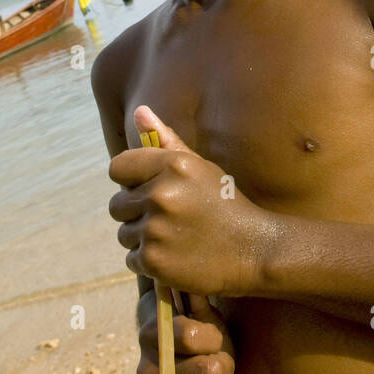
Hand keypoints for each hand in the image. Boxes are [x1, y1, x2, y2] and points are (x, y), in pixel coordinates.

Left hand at [108, 105, 271, 296]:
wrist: (256, 249)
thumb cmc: (225, 203)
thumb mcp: (200, 167)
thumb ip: (166, 139)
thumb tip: (139, 111)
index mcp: (172, 165)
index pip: (118, 168)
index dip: (131, 181)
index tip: (151, 191)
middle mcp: (160, 194)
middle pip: (117, 205)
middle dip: (137, 213)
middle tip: (170, 218)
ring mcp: (156, 229)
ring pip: (124, 234)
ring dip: (143, 239)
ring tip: (176, 238)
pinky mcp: (155, 261)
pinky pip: (131, 259)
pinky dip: (150, 262)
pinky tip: (176, 256)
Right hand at [136, 289, 236, 373]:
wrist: (197, 369)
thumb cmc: (205, 336)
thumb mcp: (205, 313)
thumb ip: (198, 297)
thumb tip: (189, 275)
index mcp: (151, 335)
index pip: (189, 335)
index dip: (213, 336)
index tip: (215, 335)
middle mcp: (146, 372)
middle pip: (209, 373)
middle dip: (226, 366)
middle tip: (223, 362)